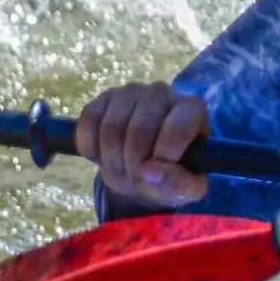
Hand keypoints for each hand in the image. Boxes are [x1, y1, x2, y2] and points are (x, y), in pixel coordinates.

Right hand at [75, 83, 209, 205]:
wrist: (146, 166)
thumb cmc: (173, 173)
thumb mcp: (187, 189)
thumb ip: (179, 184)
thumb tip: (150, 172)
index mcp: (192, 109)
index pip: (176, 129)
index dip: (163, 159)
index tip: (159, 174)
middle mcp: (162, 92)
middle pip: (139, 131)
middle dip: (133, 166)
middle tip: (137, 179)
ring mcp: (131, 92)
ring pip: (110, 128)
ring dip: (111, 161)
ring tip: (122, 170)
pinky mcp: (104, 98)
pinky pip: (88, 122)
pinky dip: (91, 149)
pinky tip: (104, 157)